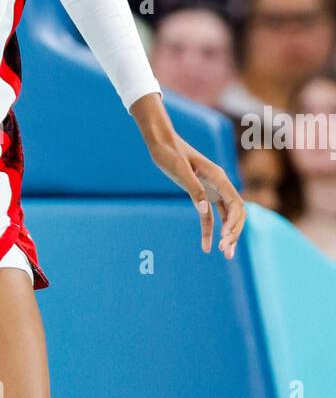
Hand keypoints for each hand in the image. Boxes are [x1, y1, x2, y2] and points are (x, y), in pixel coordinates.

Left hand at [147, 135, 245, 258]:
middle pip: (236, 213)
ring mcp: (212, 190)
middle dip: (234, 232)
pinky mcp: (202, 195)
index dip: (234, 222)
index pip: (236, 204)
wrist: (162, 143)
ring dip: (226, 235)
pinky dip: (209, 231)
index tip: (225, 237)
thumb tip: (205, 210)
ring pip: (226, 216)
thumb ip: (194, 190)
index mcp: (219, 177)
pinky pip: (210, 217)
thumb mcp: (181, 171)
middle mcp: (220, 184)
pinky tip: (206, 248)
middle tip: (226, 251)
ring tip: (225, 254)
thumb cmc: (171, 153)